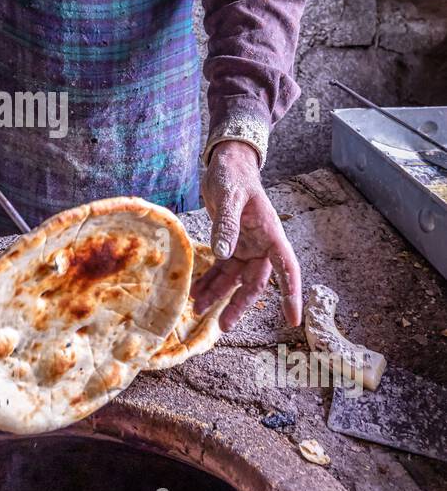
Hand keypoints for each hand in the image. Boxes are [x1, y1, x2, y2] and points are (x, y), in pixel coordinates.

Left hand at [191, 140, 302, 330]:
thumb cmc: (234, 175)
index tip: (294, 320)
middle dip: (239, 304)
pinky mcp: (230, 244)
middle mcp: (261, 245)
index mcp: (270, 234)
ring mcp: (245, 246)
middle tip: (223, 325)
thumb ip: (226, 224)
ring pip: (235, 279)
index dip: (291, 294)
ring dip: (218, 294)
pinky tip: (196, 292)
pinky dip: (210, 280)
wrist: (226, 164)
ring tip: (197, 308)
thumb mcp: (229, 197)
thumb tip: (223, 253)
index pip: (287, 269)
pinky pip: (221, 269)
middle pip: (255, 282)